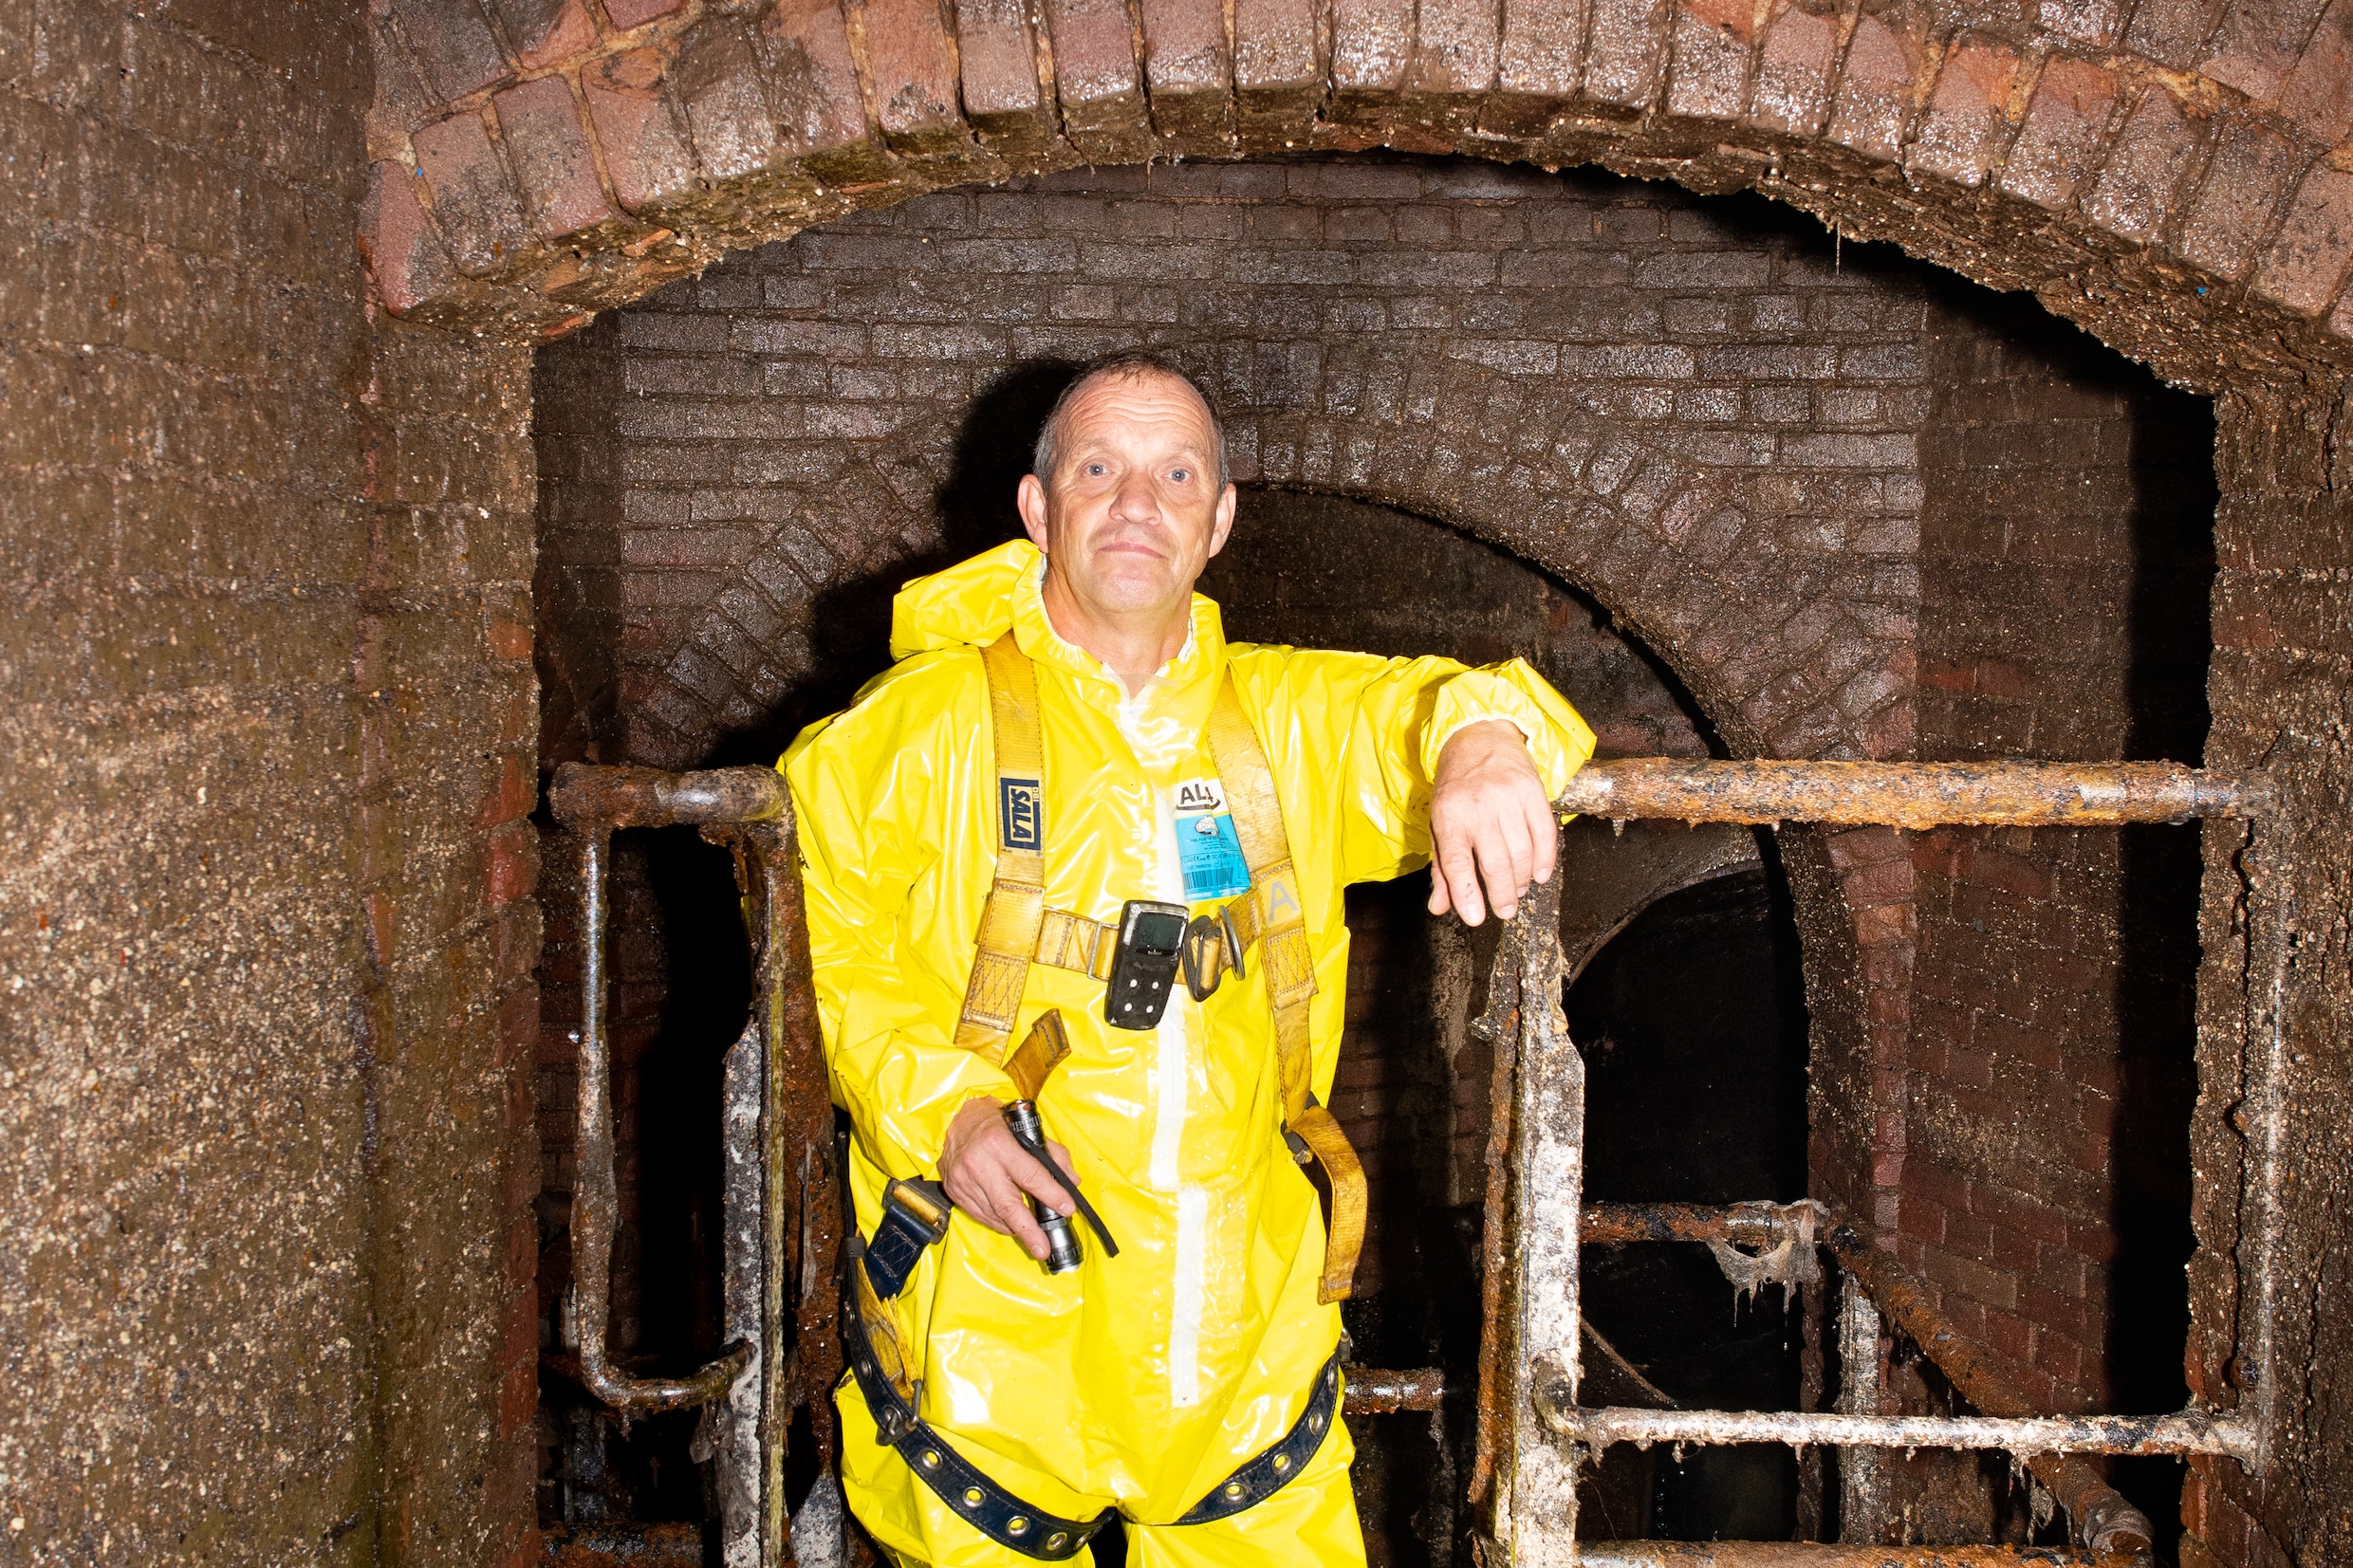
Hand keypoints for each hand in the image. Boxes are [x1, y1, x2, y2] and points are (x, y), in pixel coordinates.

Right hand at [939, 1095, 1078, 1261]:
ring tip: (1033, 1238)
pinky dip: (999, 1223)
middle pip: (1008, 1205)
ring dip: (1016, 1229)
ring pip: (994, 1215)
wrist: (956, 1120)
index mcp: (1000, 1143)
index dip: (1052, 1195)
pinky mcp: (954, 1191)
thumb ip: (1053, 1154)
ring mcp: (964, 1180)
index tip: (1067, 1209)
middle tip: (1043, 1249)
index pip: (1031, 1175)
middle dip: (1029, 1231)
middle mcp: (979, 1163)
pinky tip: (1012, 1226)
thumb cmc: (996, 1123)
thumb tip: (1071, 1181)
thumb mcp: (1027, 1128)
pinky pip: (980, 1215)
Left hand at [1428, 719, 1557, 925]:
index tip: (1476, 919)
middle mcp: (1478, 806)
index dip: (1466, 894)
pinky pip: (1545, 833)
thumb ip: (1441, 868)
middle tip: (1505, 911)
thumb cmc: (1456, 787)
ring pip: (1521, 852)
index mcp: (1449, 815)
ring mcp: (1508, 798)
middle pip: (1495, 863)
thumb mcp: (1439, 823)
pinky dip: (1545, 859)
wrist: (1479, 736)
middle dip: (1502, 895)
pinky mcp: (1533, 791)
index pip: (1455, 862)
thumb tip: (1439, 908)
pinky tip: (1540, 874)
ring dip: (1522, 880)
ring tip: (1518, 890)